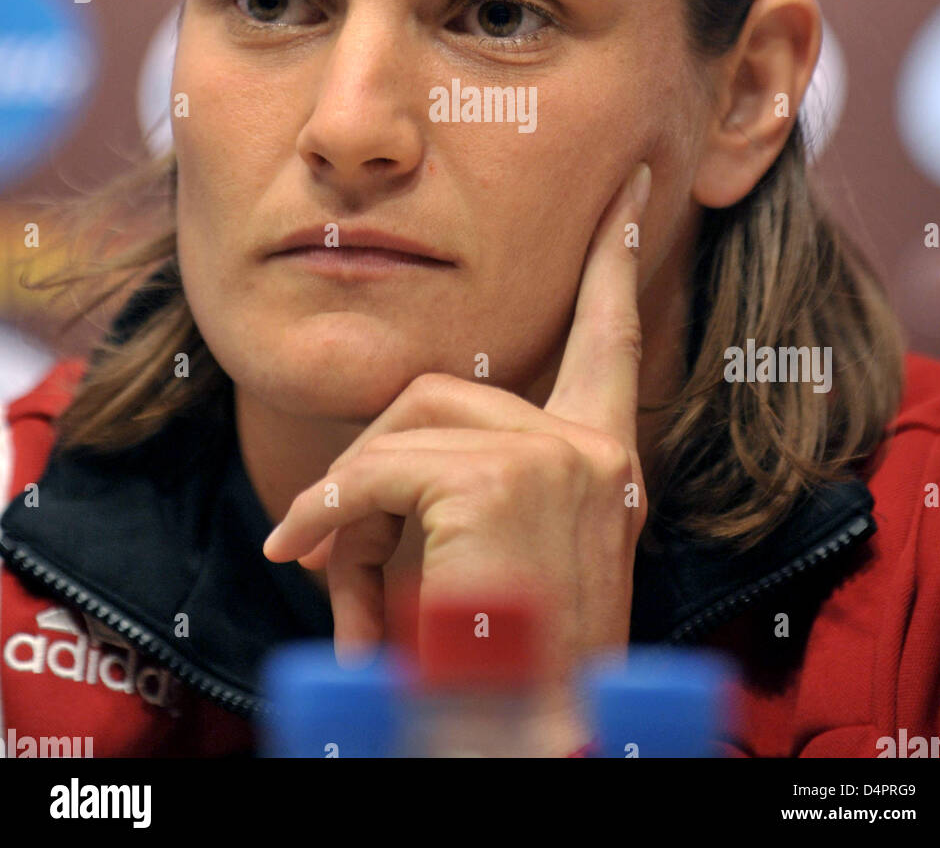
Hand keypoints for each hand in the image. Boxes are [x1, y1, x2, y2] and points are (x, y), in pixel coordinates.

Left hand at [263, 161, 651, 697]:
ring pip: (405, 425)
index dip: (617, 260)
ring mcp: (554, 458)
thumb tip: (349, 480)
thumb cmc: (497, 674)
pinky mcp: (502, 479)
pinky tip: (305, 558)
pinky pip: (377, 470)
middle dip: (370, 459)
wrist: (529, 743)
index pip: (613, 337)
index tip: (633, 196)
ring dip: (345, 500)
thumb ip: (455, 490)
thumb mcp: (486, 561)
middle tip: (324, 542)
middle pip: (445, 388)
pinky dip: (325, 511)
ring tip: (325, 575)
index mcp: (603, 462)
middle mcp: (592, 450)